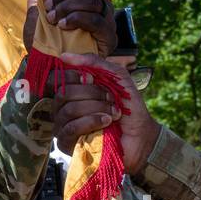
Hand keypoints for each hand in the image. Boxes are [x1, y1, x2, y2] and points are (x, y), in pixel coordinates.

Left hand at [44, 0, 115, 54]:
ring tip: (53, 19)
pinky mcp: (109, 37)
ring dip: (69, 7)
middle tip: (48, 6)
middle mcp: (101, 4)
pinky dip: (77, 19)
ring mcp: (107, 20)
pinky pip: (97, 20)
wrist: (46, 64)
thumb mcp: (38, 9)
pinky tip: (63, 26)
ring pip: (94, 0)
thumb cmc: (43, 37)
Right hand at [56, 51, 160, 170]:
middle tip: (111, 99)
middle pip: (63, 93)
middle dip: (92, 93)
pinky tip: (106, 122)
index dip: (75, 76)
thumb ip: (94, 63)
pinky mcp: (67, 144)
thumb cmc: (129, 108)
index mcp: (72, 91)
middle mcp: (63, 108)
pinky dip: (91, 121)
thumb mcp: (116, 77)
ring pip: (68, 110)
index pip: (58, 78)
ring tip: (113, 113)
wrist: (141, 135)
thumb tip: (65, 56)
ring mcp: (63, 127)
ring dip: (95, 108)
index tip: (94, 79)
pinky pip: (71, 128)